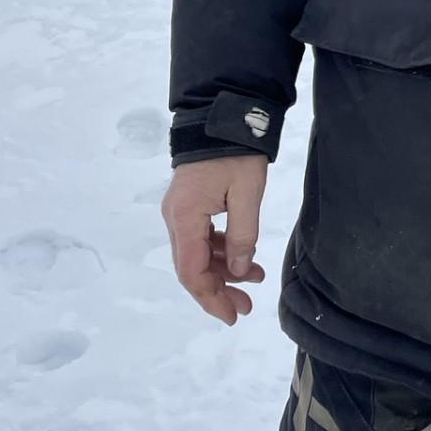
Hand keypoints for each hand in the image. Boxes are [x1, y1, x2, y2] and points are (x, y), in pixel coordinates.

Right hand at [161, 155, 268, 325]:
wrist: (223, 115)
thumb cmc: (236, 152)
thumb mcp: (246, 194)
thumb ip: (242, 236)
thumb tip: (240, 271)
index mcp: (184, 217)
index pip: (191, 272)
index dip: (210, 298)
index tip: (231, 315)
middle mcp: (175, 218)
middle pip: (191, 267)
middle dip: (218, 290)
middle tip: (246, 306)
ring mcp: (180, 211)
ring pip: (198, 254)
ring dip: (223, 272)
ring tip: (255, 282)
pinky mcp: (189, 204)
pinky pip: (201, 238)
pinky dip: (221, 252)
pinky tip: (244, 259)